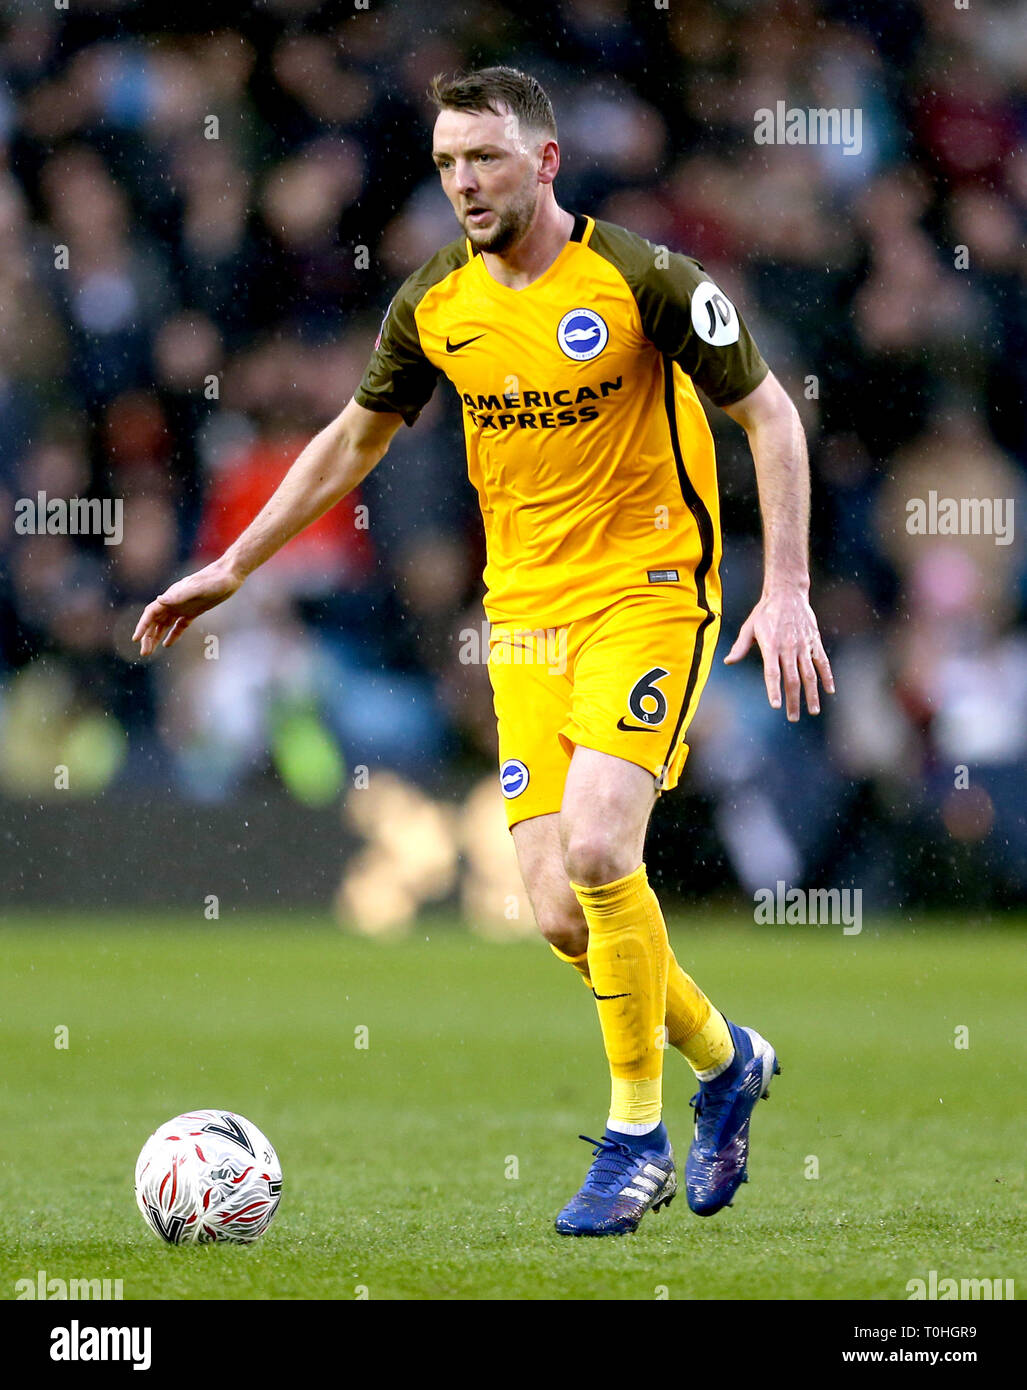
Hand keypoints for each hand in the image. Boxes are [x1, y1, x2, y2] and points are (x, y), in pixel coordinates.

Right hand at [133, 559, 242, 655]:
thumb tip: (159, 600)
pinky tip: (167, 644)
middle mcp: (174, 602)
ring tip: (150, 651)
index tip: (135, 639)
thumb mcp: (197, 588)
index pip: (150, 614)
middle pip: (155, 621)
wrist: (228, 575)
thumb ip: (179, 595)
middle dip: (148, 636)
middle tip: (144, 652)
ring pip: (164, 624)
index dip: (142, 626)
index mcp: (171, 597)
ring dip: (156, 637)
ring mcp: (183, 607)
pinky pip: (179, 626)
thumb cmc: (213, 580)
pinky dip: (172, 635)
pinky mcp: (194, 611)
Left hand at [724, 586, 834, 719]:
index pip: (772, 672)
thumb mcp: (749, 627)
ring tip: (813, 711)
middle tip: (793, 717)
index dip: (774, 689)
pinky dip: (827, 676)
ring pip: (809, 673)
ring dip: (812, 693)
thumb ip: (740, 646)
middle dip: (793, 700)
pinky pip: (822, 662)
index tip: (775, 705)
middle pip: (792, 678)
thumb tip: (728, 661)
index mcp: (771, 645)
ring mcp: (803, 645)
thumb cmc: (765, 612)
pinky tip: (830, 691)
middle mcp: (788, 647)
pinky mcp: (814, 641)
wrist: (787, 593)